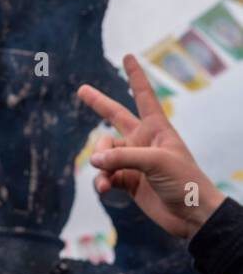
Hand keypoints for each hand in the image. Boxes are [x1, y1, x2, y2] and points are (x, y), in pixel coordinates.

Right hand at [77, 54, 225, 238]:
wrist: (193, 217)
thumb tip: (93, 159)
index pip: (144, 96)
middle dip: (98, 103)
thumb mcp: (156, 162)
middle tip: (81, 89)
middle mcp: (143, 142)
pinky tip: (103, 188)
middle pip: (115, 117)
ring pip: (104, 153)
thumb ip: (121, 157)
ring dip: (100, 164)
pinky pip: (105, 175)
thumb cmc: (185, 182)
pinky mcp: (128, 182)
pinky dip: (101, 181)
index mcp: (157, 129)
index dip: (135, 77)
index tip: (128, 57)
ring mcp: (134, 162)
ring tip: (104, 177)